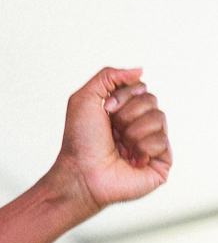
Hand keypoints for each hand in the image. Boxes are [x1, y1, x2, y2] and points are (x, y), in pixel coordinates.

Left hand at [44, 67, 171, 214]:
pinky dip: (142, 147)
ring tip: (120, 146)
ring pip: (160, 118)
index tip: (107, 109)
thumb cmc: (80, 139)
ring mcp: (152, 142)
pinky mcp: (161, 161)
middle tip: (113, 130)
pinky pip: (163, 141)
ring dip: (133, 131)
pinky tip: (131, 159)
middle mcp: (139, 124)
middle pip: (152, 99)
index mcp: (123, 109)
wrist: (81, 172)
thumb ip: (108, 76)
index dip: (124, 95)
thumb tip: (140, 70)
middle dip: (128, 113)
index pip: (141, 87)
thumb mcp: (84, 98)